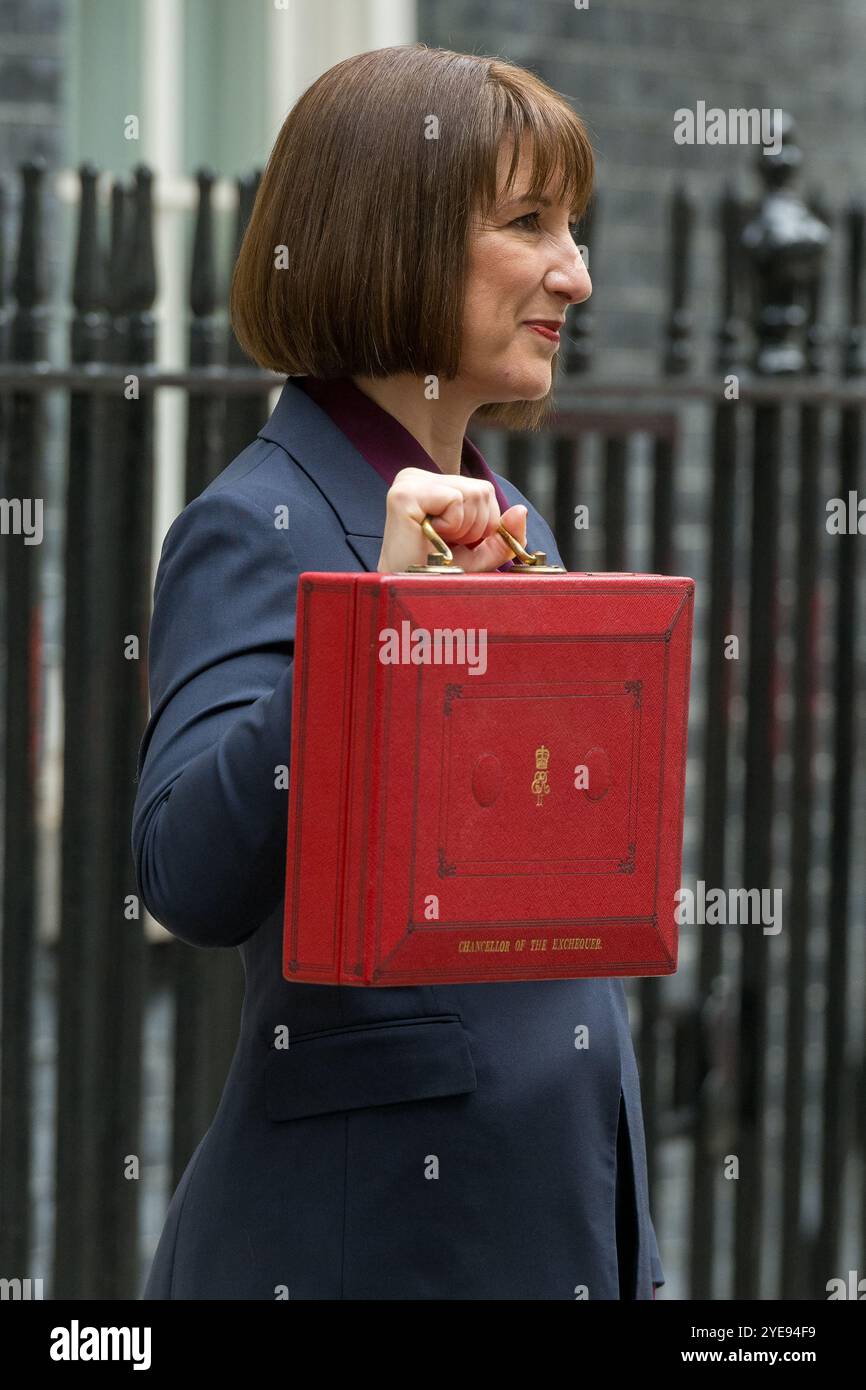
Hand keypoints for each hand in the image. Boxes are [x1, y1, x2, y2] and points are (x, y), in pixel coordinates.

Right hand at [377, 468, 527, 573]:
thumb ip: (502, 536)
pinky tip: (429, 537)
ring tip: (437, 542)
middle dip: (475, 528)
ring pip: (474, 493)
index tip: (453, 543)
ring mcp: (408, 481)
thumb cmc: (435, 575)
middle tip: (445, 546)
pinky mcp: (404, 494)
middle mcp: (417, 476)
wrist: (405, 595)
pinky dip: (452, 527)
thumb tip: (521, 511)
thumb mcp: (478, 555)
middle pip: (482, 490)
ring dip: (464, 529)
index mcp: (431, 484)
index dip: (483, 525)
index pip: (484, 490)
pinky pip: (455, 500)